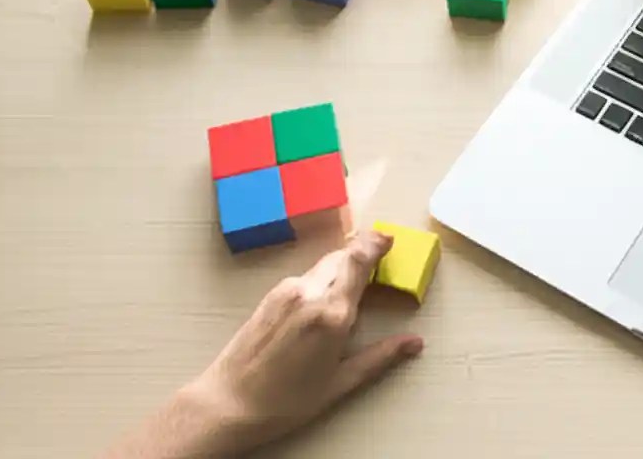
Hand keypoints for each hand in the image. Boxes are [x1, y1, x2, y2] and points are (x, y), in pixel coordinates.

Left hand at [105, 231, 423, 457]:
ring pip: (323, 265)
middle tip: (378, 260)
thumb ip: (380, 357)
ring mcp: (286, 292)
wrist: (229, 403)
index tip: (388, 239)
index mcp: (333, 314)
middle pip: (342, 257)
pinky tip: (324, 300)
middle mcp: (309, 294)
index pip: (358, 261)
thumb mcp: (340, 382)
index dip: (375, 244)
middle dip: (362, 254)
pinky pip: (305, 277)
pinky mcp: (271, 296)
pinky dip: (322, 278)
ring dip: (341, 267)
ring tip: (353, 285)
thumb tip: (414, 343)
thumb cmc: (286, 401)